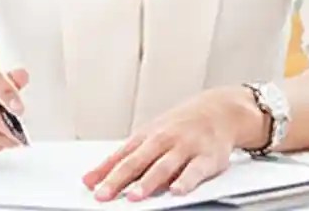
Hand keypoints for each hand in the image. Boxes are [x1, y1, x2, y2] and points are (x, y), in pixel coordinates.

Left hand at [83, 87, 261, 201]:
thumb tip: (99, 176)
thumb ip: (130, 156)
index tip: (89, 184)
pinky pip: (195, 171)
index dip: (103, 171)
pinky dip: (185, 181)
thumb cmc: (180, 126)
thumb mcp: (152, 134)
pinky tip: (176, 191)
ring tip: (134, 197)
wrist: (219, 110)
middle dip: (118, 179)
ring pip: (163, 167)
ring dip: (147, 182)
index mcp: (147, 136)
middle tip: (103, 195)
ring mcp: (185, 147)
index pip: (121, 155)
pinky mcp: (207, 157)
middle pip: (136, 162)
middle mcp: (163, 140)